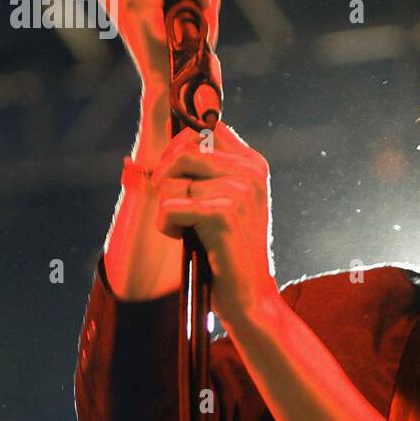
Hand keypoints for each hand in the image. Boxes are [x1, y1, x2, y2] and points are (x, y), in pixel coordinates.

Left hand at [151, 121, 277, 321]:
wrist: (249, 293)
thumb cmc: (228, 248)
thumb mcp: (224, 200)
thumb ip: (206, 170)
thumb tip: (169, 140)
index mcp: (254, 164)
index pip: (208, 128)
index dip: (179, 146)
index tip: (175, 174)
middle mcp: (251, 172)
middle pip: (184, 150)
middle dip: (166, 178)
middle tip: (174, 205)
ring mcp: (240, 191)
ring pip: (172, 182)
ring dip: (166, 209)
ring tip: (185, 228)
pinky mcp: (224, 214)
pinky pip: (170, 207)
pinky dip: (167, 226)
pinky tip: (184, 238)